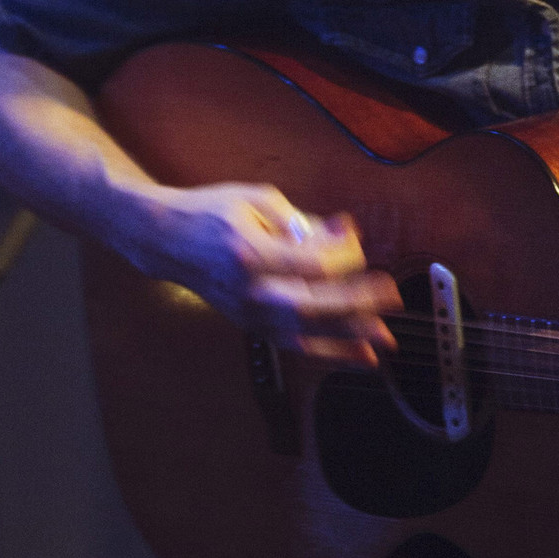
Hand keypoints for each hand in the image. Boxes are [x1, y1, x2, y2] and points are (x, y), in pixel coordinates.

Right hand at [109, 180, 401, 367]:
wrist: (166, 241)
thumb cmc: (211, 213)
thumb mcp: (256, 199)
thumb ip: (301, 221)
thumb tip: (343, 235)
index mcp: (249, 254)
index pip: (310, 264)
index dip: (343, 254)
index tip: (354, 236)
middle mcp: (249, 291)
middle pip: (314, 305)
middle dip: (358, 302)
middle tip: (391, 294)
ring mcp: (249, 315)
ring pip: (307, 333)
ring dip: (351, 336)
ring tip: (385, 338)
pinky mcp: (252, 327)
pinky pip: (297, 346)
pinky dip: (333, 353)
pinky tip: (362, 357)